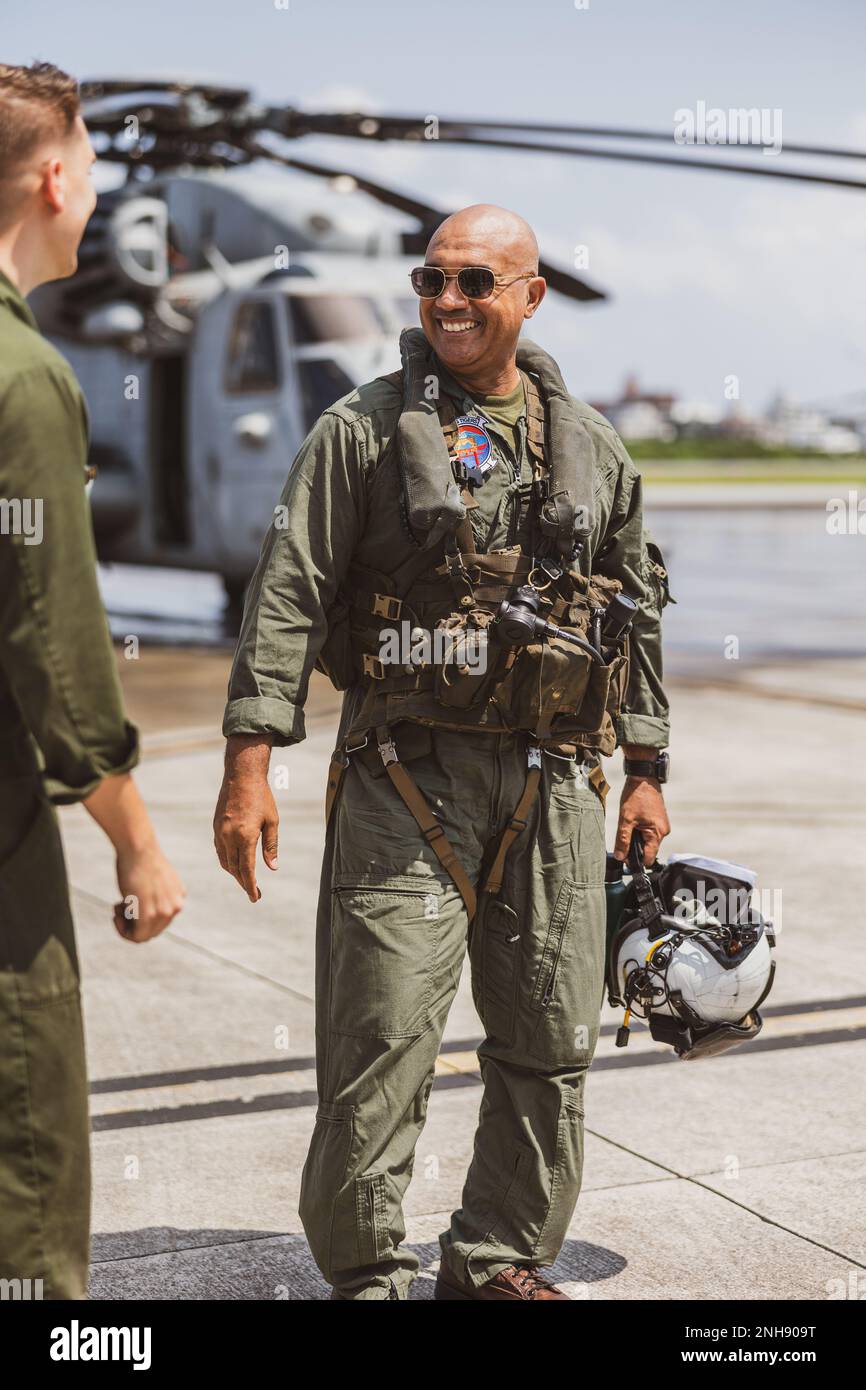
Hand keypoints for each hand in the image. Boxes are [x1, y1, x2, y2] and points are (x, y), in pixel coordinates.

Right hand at [113, 840, 185, 942]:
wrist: (138, 848)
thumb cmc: (139, 859)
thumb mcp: (153, 879)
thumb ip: (154, 895)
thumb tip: (142, 910)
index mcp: (179, 896)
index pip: (161, 919)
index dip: (141, 915)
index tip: (128, 904)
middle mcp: (176, 906)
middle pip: (153, 929)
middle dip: (133, 922)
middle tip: (119, 907)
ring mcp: (164, 912)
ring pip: (144, 935)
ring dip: (126, 926)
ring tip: (117, 908)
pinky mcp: (150, 915)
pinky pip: (137, 936)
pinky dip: (123, 931)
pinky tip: (116, 916)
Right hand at [213, 736, 277, 901]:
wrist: (241, 776)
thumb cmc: (261, 798)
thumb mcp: (272, 822)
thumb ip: (271, 846)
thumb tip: (272, 868)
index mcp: (245, 836)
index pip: (246, 869)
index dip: (250, 886)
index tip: (255, 897)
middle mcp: (229, 837)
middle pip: (234, 869)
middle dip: (243, 883)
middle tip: (254, 893)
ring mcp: (220, 832)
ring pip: (224, 861)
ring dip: (234, 873)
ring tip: (245, 880)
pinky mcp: (215, 827)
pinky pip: (219, 850)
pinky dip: (226, 861)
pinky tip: (234, 863)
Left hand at [613, 776, 670, 865]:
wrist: (643, 777)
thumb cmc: (635, 796)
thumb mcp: (626, 819)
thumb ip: (623, 840)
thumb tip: (620, 857)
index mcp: (658, 833)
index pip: (649, 858)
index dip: (636, 861)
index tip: (624, 858)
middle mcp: (663, 831)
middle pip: (649, 850)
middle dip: (635, 848)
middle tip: (622, 840)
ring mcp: (662, 825)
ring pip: (648, 841)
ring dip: (637, 839)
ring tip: (628, 827)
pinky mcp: (659, 820)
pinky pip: (650, 833)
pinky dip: (640, 832)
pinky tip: (633, 823)